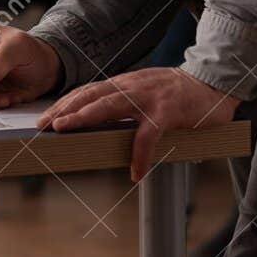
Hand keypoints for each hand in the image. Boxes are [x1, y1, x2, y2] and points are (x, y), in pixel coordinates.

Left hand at [37, 68, 237, 180]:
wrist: (212, 83)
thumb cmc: (177, 93)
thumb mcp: (145, 92)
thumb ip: (124, 103)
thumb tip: (101, 123)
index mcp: (124, 84)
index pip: (88, 91)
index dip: (66, 103)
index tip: (46, 116)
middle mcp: (131, 87)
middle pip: (91, 95)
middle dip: (65, 109)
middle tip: (44, 123)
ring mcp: (148, 98)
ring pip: (110, 106)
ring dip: (84, 117)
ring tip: (65, 131)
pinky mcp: (167, 111)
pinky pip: (149, 135)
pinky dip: (140, 154)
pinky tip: (135, 172)